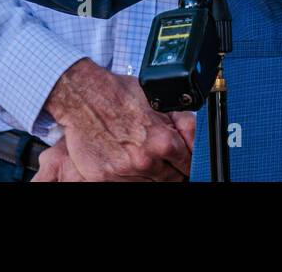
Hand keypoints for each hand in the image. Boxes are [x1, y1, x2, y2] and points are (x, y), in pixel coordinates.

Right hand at [42, 59, 194, 180]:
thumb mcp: (161, 103)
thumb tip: (197, 142)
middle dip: (169, 169)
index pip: (187, 166)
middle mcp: (143, 161)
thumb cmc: (121, 96)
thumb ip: (185, 125)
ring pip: (148, 183)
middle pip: (169, 179)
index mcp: (162, 143)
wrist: (84, 97)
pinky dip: (127, 176)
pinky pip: (123, 186)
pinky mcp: (102, 178)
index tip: (181, 160)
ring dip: (148, 173)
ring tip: (138, 154)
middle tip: (159, 155)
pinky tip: (124, 160)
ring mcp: (122, 172)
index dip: (186, 162)